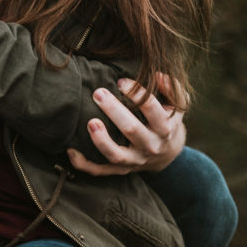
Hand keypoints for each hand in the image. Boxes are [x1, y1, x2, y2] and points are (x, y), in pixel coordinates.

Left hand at [67, 73, 185, 175]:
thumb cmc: (166, 121)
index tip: (121, 80)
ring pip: (116, 155)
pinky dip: (84, 164)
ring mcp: (135, 161)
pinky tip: (71, 151)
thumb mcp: (176, 105)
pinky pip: (101, 170)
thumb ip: (171, 88)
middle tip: (98, 93)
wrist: (167, 154)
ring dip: (101, 140)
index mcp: (164, 128)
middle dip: (114, 111)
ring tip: (90, 121)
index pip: (152, 110)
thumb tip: (158, 75)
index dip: (138, 94)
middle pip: (132, 130)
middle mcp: (150, 146)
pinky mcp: (121, 170)